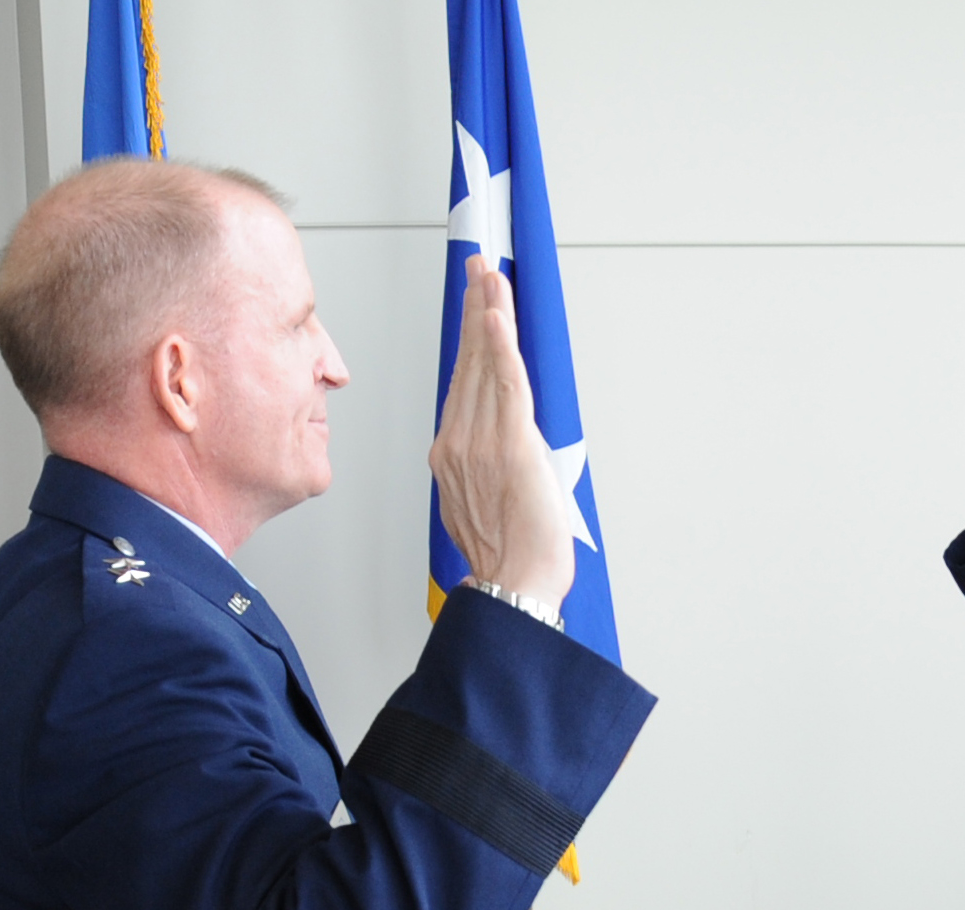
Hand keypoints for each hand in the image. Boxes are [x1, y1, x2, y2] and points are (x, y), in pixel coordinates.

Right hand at [428, 256, 575, 608]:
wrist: (513, 586)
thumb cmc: (508, 559)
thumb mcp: (484, 506)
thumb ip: (484, 472)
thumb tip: (499, 458)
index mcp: (451, 454)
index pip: (462, 381)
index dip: (469, 338)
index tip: (474, 303)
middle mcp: (459, 441)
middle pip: (468, 361)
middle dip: (474, 309)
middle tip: (477, 268)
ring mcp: (481, 440)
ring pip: (485, 362)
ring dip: (489, 311)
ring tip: (490, 274)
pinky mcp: (511, 443)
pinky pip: (504, 383)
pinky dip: (500, 345)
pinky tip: (497, 314)